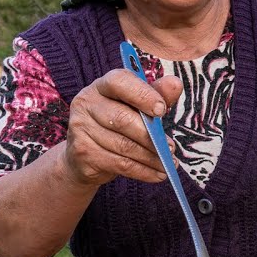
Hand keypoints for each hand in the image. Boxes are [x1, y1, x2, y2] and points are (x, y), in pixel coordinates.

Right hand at [60, 70, 182, 186]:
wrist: (85, 156)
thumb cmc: (118, 124)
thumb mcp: (137, 106)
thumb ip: (156, 94)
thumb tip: (175, 83)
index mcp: (101, 86)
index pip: (119, 82)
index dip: (142, 95)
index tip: (162, 110)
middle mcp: (86, 103)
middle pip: (122, 119)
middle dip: (151, 136)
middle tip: (171, 147)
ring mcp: (81, 128)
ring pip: (123, 145)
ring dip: (151, 157)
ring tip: (169, 163)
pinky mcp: (83, 153)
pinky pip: (119, 164)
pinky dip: (143, 171)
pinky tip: (158, 174)